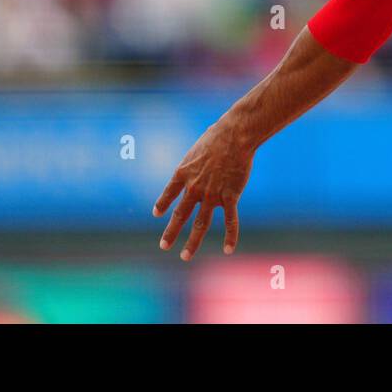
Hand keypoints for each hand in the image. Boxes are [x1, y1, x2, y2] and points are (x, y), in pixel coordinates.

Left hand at [153, 118, 254, 260]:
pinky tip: (228, 249)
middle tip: (164, 246)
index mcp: (184, 173)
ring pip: (200, 224)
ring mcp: (212, 195)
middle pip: (180, 214)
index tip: (156, 214)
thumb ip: (198, 159)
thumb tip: (203, 157)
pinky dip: (230, 236)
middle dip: (171, 232)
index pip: (169, 192)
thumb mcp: (199, 147)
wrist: (234, 136)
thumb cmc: (218, 135)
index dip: (162, 204)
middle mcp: (194, 187)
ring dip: (192, 242)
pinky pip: (230, 221)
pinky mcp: (230, 197)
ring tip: (185, 256)